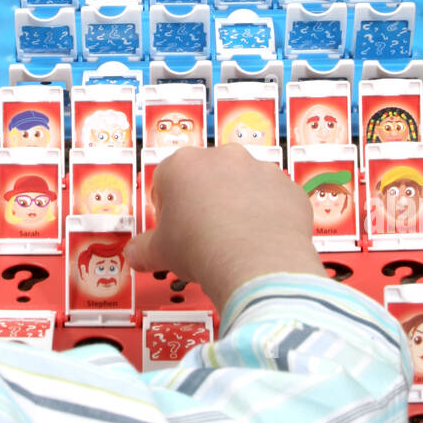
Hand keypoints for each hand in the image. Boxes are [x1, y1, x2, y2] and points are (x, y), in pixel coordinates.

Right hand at [126, 146, 324, 313]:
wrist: (255, 264)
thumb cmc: (204, 249)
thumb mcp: (159, 252)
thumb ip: (142, 249)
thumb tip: (136, 254)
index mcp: (182, 165)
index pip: (167, 180)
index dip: (168, 209)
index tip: (173, 228)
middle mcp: (222, 158)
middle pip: (207, 177)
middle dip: (205, 201)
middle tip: (203, 234)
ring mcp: (258, 169)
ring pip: (243, 185)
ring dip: (238, 205)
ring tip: (234, 240)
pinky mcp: (286, 187)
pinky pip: (273, 199)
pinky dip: (268, 215)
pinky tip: (260, 240)